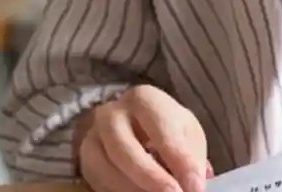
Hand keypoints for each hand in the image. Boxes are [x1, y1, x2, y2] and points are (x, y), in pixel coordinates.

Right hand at [75, 84, 210, 191]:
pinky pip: (97, 181)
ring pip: (106, 169)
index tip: (196, 187)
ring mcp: (92, 137)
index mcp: (143, 99)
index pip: (161, 130)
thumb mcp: (185, 132)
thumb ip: (191, 157)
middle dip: (151, 178)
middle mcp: (110, 114)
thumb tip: (196, 184)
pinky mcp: (85, 160)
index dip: (180, 161)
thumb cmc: (165, 126)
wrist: (134, 123)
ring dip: (134, 189)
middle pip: (124, 149)